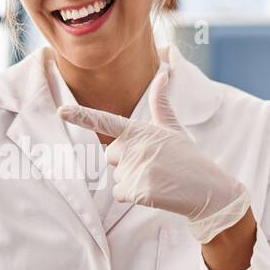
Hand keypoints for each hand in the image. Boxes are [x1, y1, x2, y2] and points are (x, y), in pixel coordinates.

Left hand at [57, 67, 250, 243]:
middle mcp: (135, 148)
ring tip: (159, 178)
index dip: (81, 116)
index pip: (105, 121)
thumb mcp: (174, 127)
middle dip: (126, 162)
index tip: (60, 111)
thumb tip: (165, 72)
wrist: (209, 190)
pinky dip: (135, 197)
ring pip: (116, 178)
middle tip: (155, 165)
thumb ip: (161, 102)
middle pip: (110, 156)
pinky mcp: (138, 191)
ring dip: (132, 181)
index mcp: (140, 130)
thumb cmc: (189, 157)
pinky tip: (156, 192)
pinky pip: (121, 195)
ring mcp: (136, 169)